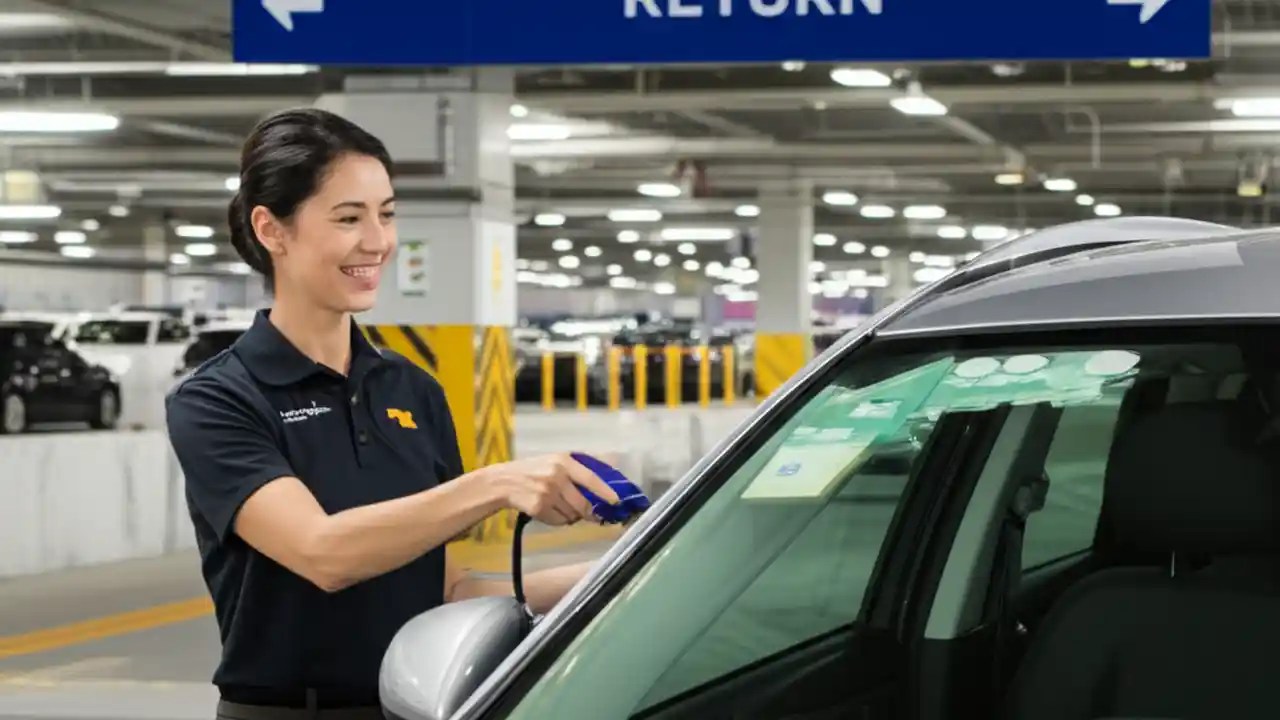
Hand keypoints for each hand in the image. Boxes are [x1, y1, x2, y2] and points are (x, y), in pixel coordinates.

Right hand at [488, 454, 621, 525]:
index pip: (591, 478)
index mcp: (563, 461)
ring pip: (572, 514)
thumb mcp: (554, 461)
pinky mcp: (538, 507)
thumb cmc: (533, 471)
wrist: (503, 482)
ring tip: (560, 506)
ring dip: (572, 516)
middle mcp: (556, 476)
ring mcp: (547, 492)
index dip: (606, 492)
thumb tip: (604, 489)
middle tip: (594, 515)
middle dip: (590, 513)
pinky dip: (559, 520)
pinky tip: (549, 511)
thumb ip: (577, 471)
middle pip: (584, 503)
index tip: (617, 502)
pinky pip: (559, 521)